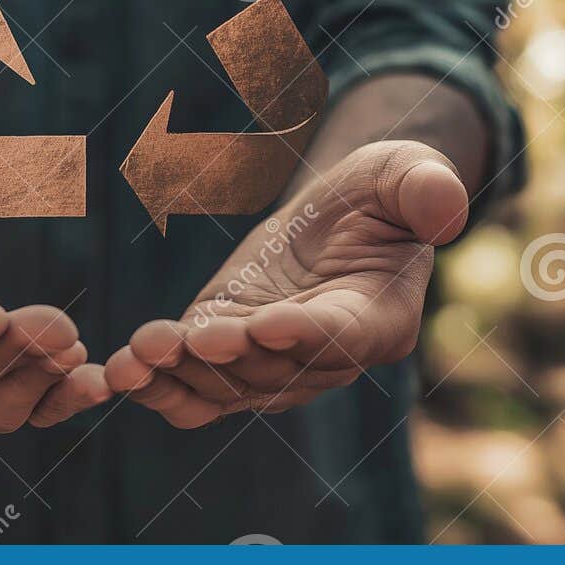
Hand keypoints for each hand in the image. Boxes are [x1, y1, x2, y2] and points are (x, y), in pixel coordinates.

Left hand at [104, 141, 467, 427]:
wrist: (334, 216)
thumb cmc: (379, 193)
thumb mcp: (403, 174)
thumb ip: (425, 188)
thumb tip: (448, 209)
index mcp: (378, 319)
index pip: (342, 337)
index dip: (305, 335)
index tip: (266, 324)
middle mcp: (322, 359)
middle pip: (274, 371)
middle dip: (230, 358)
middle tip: (192, 337)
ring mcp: (269, 367)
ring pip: (224, 390)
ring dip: (179, 377)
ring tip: (139, 355)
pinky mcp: (223, 358)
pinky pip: (189, 388)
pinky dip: (153, 386)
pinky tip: (115, 372)